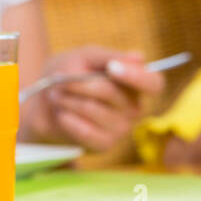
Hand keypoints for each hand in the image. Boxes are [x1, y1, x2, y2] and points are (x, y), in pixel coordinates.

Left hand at [26, 46, 165, 150]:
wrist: (46, 106)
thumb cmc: (72, 75)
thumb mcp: (86, 58)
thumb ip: (109, 56)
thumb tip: (139, 57)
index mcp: (136, 83)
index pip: (153, 83)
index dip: (137, 76)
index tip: (112, 68)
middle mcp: (134, 107)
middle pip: (110, 92)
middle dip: (79, 84)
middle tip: (60, 80)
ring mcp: (121, 128)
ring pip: (92, 109)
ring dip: (67, 99)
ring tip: (57, 96)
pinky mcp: (105, 144)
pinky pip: (85, 130)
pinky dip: (67, 119)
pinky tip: (62, 114)